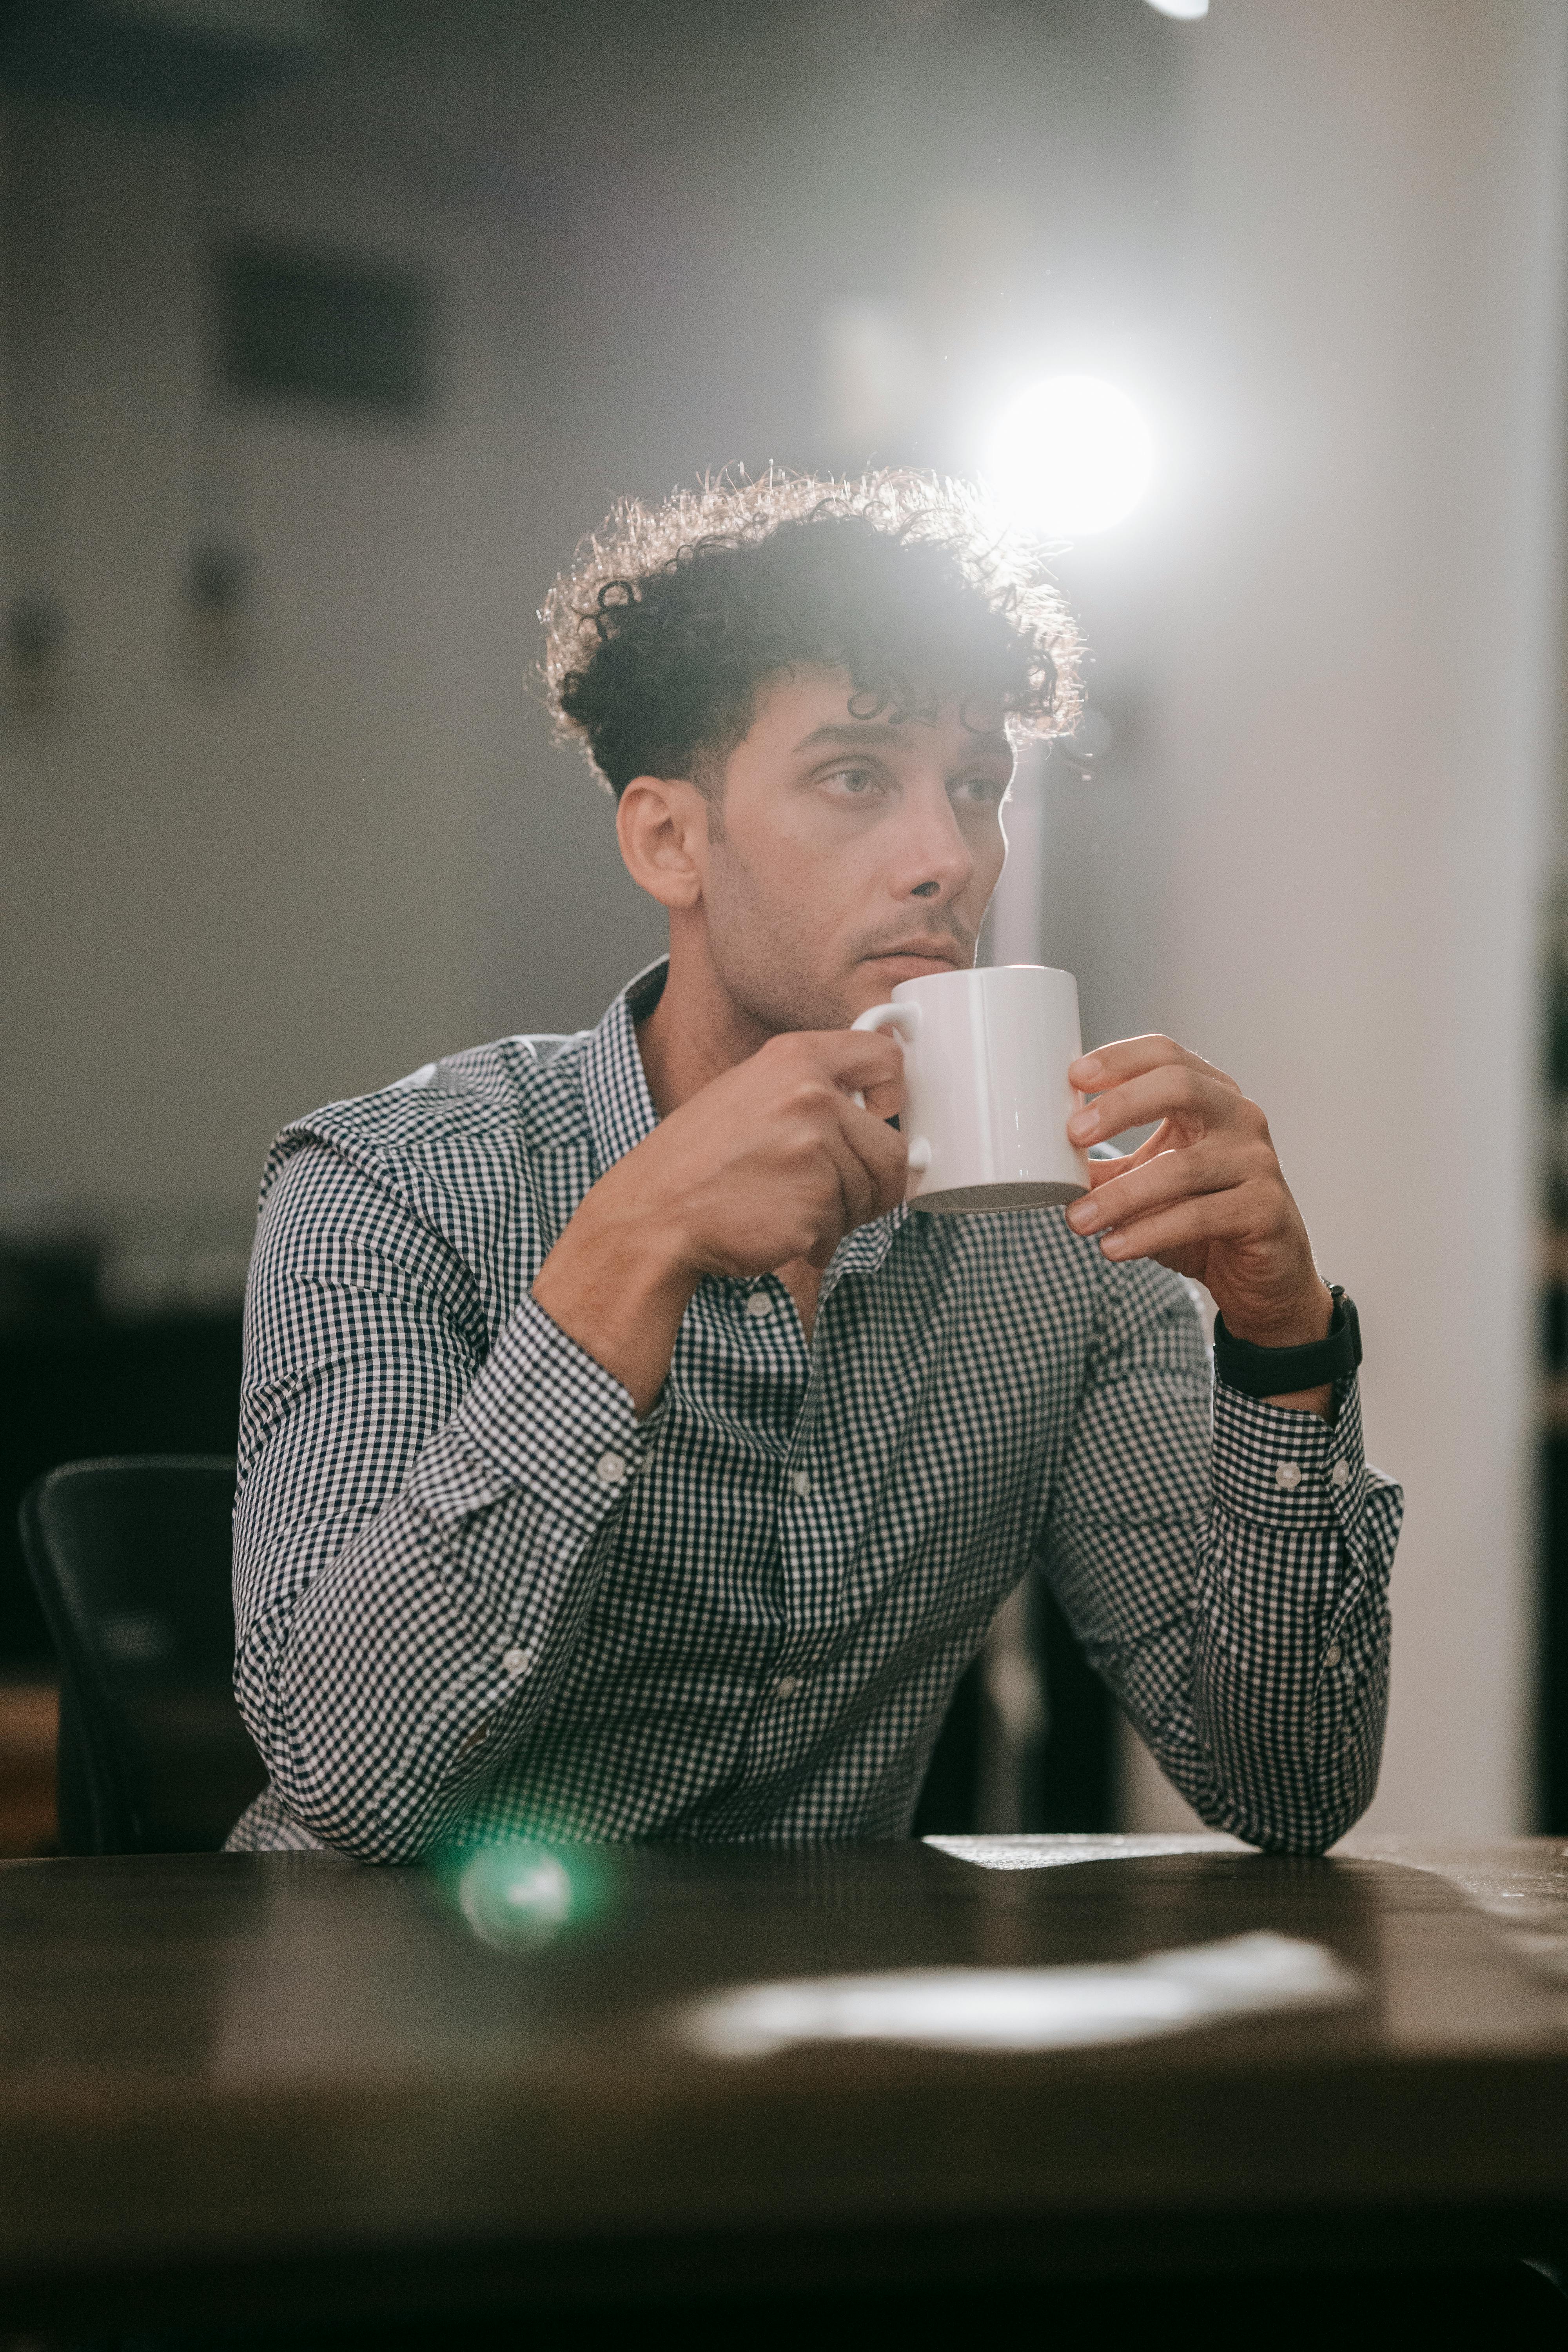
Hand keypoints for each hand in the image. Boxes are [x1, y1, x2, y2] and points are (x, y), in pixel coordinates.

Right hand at [533, 1031, 907, 1409]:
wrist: (654, 1215)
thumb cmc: (699, 1162)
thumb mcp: (750, 1094)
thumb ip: (812, 1092)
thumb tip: (877, 1112)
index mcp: (794, 1059)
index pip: (885, 1060)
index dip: (892, 1093)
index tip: (881, 1113)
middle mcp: (810, 1097)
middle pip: (892, 1147)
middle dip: (871, 1180)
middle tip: (829, 1191)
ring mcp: (814, 1151)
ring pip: (871, 1193)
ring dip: (840, 1214)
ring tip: (786, 1205)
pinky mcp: (815, 1204)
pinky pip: (844, 1229)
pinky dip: (819, 1240)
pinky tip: (777, 1227)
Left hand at [1062, 1035, 1331, 1359]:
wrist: (1261, 1278)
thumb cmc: (1201, 1216)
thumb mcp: (1147, 1183)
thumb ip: (1106, 1167)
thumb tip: (1042, 1159)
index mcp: (1210, 1096)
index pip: (1167, 1056)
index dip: (1120, 1059)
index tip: (1073, 1076)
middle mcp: (1240, 1117)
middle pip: (1181, 1086)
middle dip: (1121, 1106)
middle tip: (1072, 1135)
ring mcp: (1258, 1161)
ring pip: (1181, 1167)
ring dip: (1119, 1195)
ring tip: (1076, 1221)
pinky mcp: (1264, 1209)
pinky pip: (1198, 1216)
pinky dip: (1148, 1232)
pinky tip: (1112, 1248)